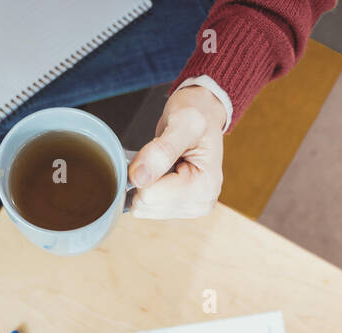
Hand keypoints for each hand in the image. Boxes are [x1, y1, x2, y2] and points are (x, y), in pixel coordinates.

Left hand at [128, 85, 226, 219]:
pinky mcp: (179, 209)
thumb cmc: (196, 114)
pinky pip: (145, 207)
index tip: (159, 150)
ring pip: (142, 208)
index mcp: (204, 187)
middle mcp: (200, 204)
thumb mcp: (182, 123)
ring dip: (145, 182)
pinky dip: (146, 188)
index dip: (144, 170)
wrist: (202, 113)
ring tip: (165, 162)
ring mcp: (190, 209)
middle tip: (162, 155)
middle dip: (145, 178)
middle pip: (145, 205)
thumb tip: (138, 178)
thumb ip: (161, 151)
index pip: (150, 195)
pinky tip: (162, 173)